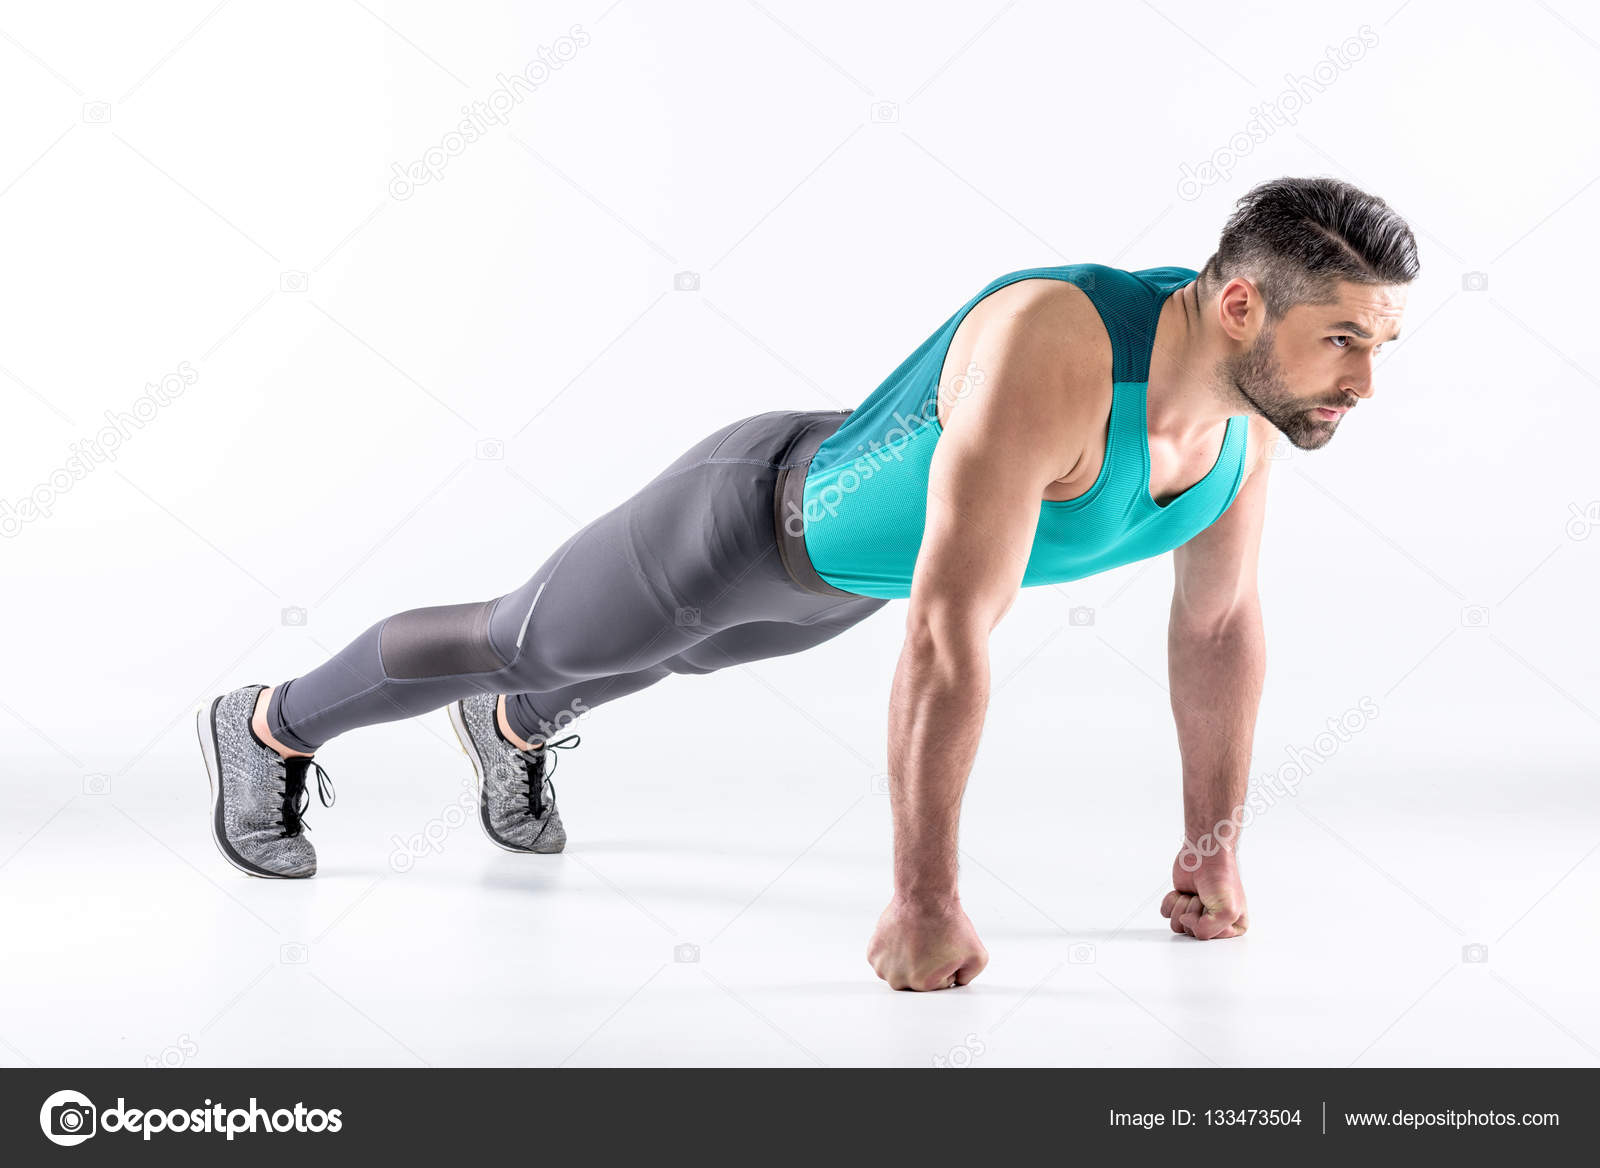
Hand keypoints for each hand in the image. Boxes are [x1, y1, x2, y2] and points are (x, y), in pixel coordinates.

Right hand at [867, 898, 988, 990]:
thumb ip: (969, 978)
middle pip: (916, 982)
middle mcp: (899, 978)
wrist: (926, 896)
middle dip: (926, 967)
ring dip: (907, 961)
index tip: (944, 951)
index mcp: (922, 983)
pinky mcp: (873, 953)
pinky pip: (885, 961)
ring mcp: (883, 965)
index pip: (938, 985)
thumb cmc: (947, 922)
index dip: (945, 967)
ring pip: (899, 972)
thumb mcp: (977, 956)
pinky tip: (904, 939)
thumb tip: (958, 983)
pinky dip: (893, 952)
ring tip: (918, 941)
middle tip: (931, 945)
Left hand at [1161, 850, 1248, 938]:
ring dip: (1183, 907)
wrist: (1204, 854)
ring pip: (1177, 926)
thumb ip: (1208, 931)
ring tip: (1195, 894)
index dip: (1209, 924)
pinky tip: (1183, 891)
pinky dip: (1171, 901)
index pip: (1212, 940)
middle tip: (1205, 897)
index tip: (1215, 907)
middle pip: (1192, 933)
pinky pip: (1166, 913)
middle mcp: (1214, 922)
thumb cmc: (1221, 878)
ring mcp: (1195, 912)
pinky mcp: (1179, 902)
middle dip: (1195, 913)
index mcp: (1233, 926)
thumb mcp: (1227, 912)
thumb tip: (1183, 922)